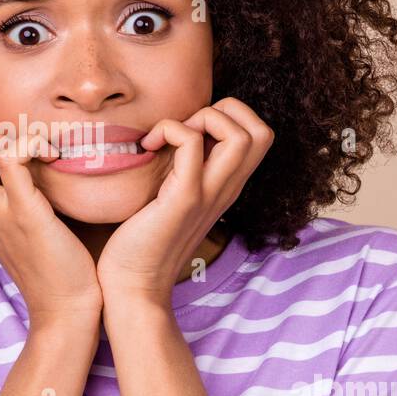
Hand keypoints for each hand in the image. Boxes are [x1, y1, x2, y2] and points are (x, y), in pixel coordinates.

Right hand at [0, 124, 102, 323]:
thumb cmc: (52, 264)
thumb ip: (6, 194)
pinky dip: (27, 144)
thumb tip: (16, 157)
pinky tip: (50, 155)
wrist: (67, 310)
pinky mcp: (27, 217)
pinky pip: (10, 163)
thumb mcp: (16, 224)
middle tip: (12, 143)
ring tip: (27, 147)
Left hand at [96, 97, 273, 305]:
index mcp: (227, 186)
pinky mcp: (184, 199)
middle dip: (223, 110)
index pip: (260, 135)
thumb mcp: (175, 195)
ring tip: (169, 137)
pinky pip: (191, 143)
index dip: (229, 116)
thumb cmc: (144, 239)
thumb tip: (176, 133)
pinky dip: (169, 129)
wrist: (133, 285)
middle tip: (184, 129)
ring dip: (202, 118)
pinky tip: (148, 146)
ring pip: (241, 134)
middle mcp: (227, 189)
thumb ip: (186, 167)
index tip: (190, 130)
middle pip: (262, 130)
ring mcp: (209, 194)